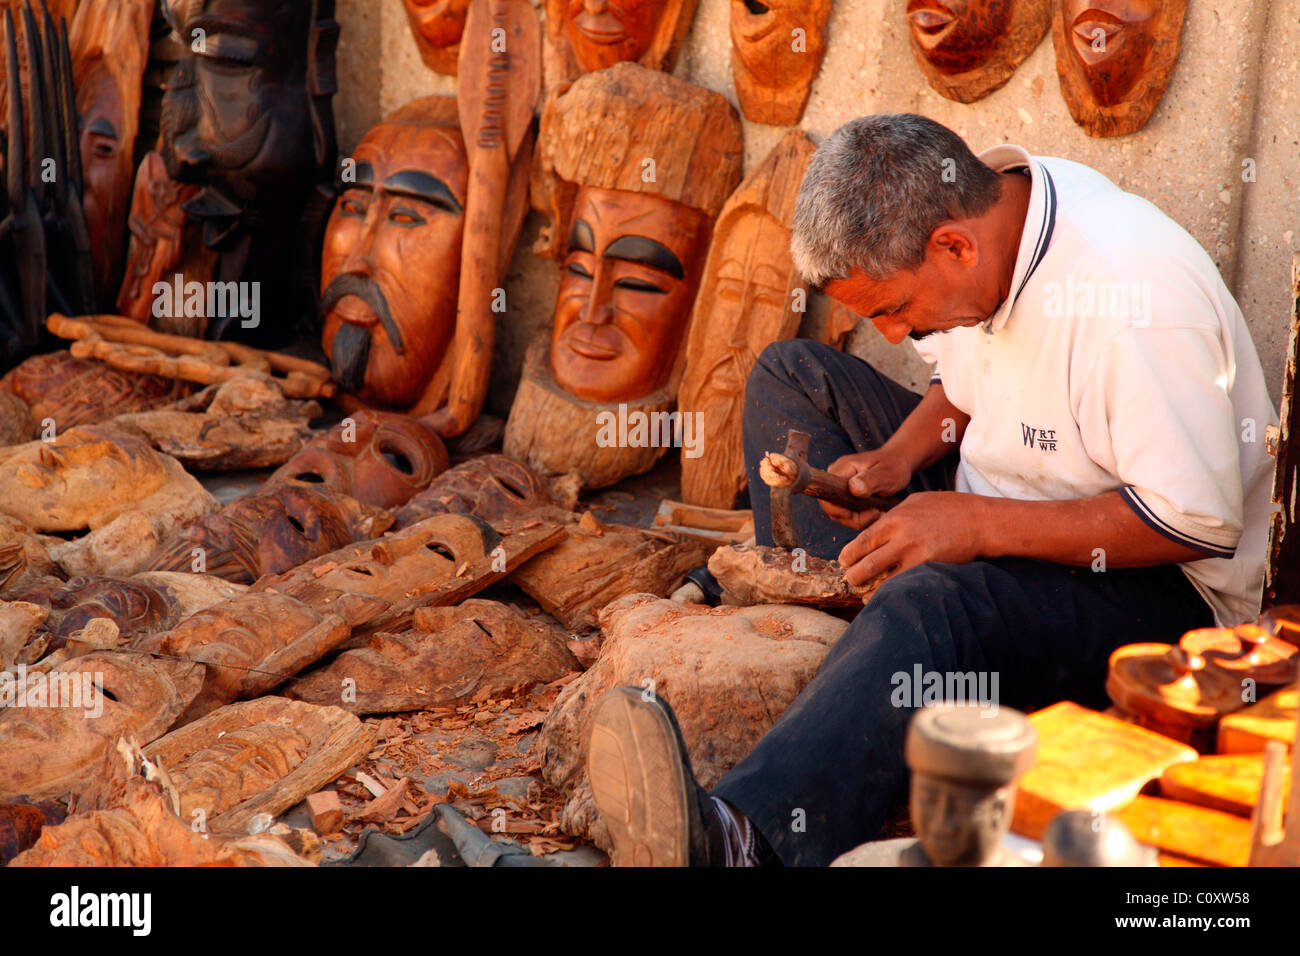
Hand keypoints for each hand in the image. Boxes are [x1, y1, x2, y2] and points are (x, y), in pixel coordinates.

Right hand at [820, 448, 912, 528]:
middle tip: (877, 514)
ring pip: (840, 514)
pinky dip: (861, 517)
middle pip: (832, 508)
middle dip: (854, 518)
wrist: (898, 462)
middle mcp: (835, 478)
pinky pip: (847, 513)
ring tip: (879, 513)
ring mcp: (838, 487)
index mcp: (841, 469)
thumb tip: (853, 488)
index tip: (866, 513)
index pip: (827, 496)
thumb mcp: (886, 473)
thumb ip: (869, 480)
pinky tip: (876, 513)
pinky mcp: (845, 495)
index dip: (841, 512)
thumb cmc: (893, 466)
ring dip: (860, 519)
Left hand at [837, 491, 984, 585]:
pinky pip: (900, 584)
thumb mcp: (914, 502)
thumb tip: (875, 529)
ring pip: (879, 578)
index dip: (849, 555)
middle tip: (850, 578)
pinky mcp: (928, 567)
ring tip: (861, 590)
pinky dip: (886, 592)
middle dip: (853, 574)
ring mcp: (914, 554)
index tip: (844, 561)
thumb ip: (893, 516)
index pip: (861, 541)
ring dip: (866, 587)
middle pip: (865, 563)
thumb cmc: (948, 508)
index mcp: (894, 519)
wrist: (980, 520)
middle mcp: (900, 537)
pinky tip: (880, 597)